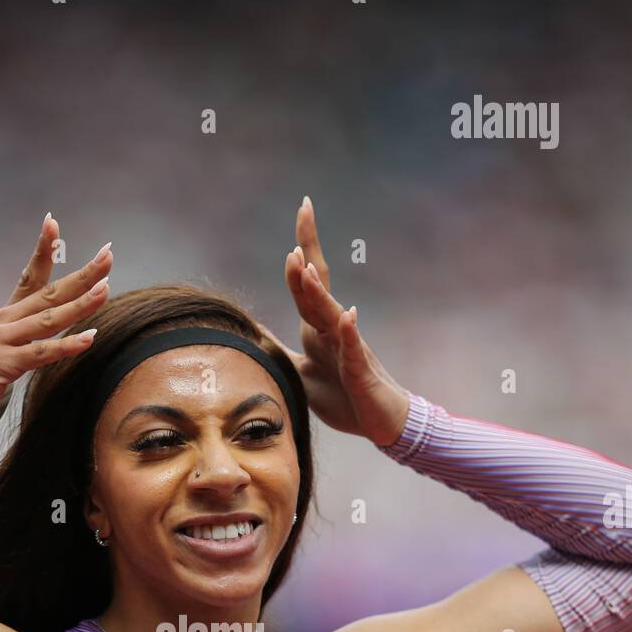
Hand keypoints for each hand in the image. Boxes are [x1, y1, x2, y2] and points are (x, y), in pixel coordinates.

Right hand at [0, 214, 111, 439]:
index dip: (42, 250)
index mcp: (2, 317)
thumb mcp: (1, 359)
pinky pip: (41, 352)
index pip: (28, 277)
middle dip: (82, 274)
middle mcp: (2, 321)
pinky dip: (66, 345)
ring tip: (106, 289)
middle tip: (107, 253)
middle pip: (48, 292)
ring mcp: (1, 340)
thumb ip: (23, 347)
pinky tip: (89, 338)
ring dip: (80, 303)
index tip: (54, 224)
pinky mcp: (3, 364)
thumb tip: (44, 348)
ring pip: (49, 318)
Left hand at [261, 197, 408, 446]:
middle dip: (309, 249)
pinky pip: (354, 349)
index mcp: (317, 329)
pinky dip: (350, 331)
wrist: (381, 422)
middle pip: (317, 285)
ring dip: (317, 289)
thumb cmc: (345, 397)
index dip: (300, 251)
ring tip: (305, 264)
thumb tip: (251, 335)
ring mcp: (348, 348)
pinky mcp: (360, 371)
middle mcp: (332, 330)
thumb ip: (279, 351)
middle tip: (304, 210)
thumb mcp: (300, 374)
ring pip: (330, 313)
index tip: (302, 209)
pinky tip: (347, 314)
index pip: (306, 284)